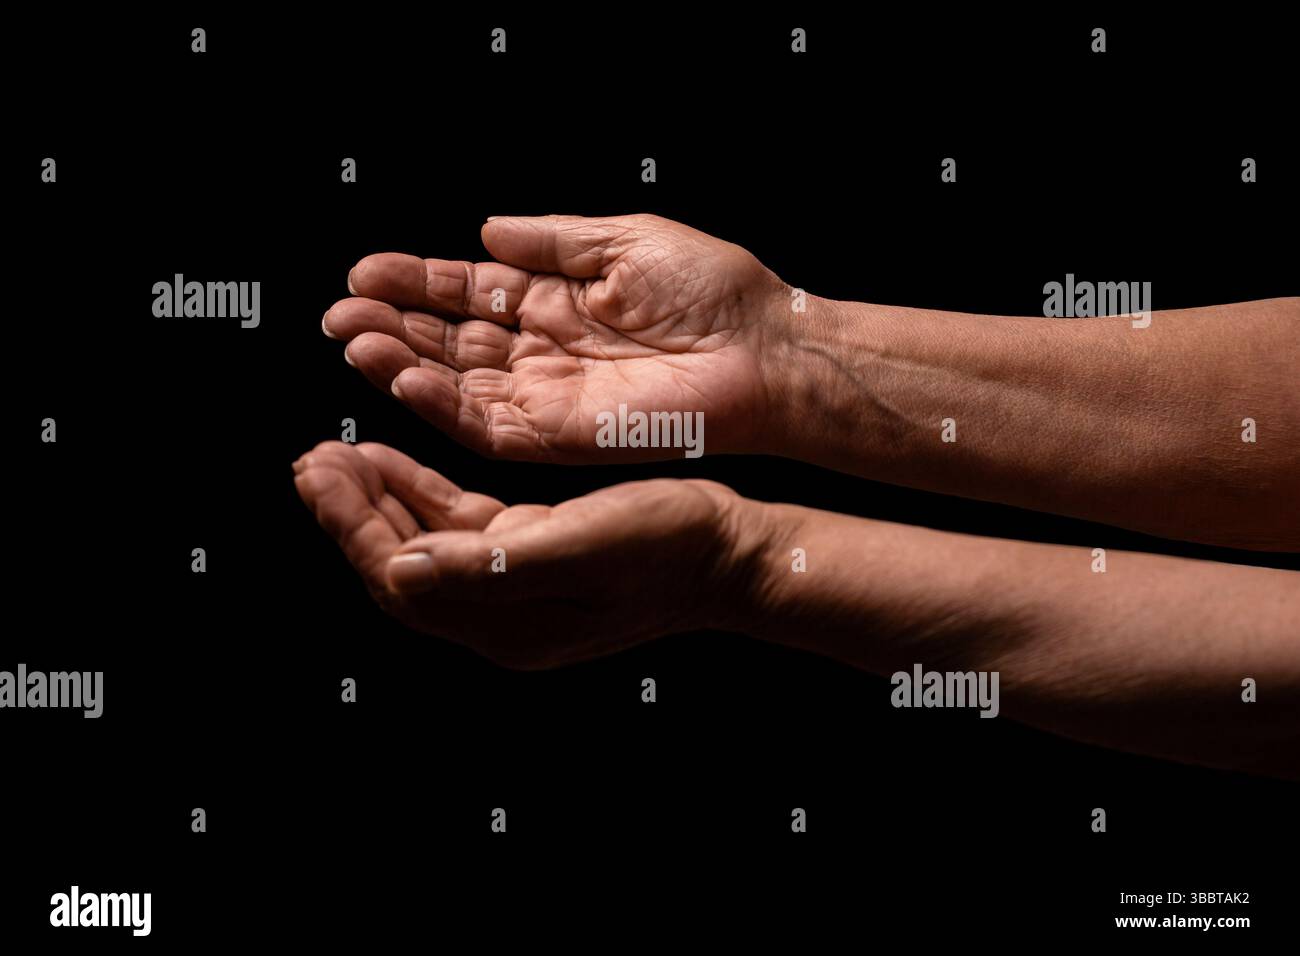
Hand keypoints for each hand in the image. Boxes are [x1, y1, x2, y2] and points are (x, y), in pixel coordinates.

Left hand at [292, 441, 760, 668]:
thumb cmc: (668, 550)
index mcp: (504, 621)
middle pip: (399, 564)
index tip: (318, 474)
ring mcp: (513, 583)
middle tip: (311, 460)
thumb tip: (403, 569)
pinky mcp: (530, 550)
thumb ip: (490, 565)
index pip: (401, 578)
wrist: (727, 552)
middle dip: (350, 513)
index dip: (352, 527)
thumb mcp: (579, 549)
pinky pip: (456, 524)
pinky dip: (419, 493)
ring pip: (421, 542)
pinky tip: (392, 462)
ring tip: (336, 455)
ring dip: (376, 500)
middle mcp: (499, 610)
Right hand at [321, 214, 790, 461]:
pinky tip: (404, 382)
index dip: (415, 282)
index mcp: (554, 299)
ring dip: (402, 367)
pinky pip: (487, 425)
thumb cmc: (713, 291)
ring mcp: (547, 395)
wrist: (763, 349)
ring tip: (356, 342)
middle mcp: (541, 349)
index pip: (466, 292)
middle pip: (448, 342)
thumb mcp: (624, 241)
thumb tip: (486, 229)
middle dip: (392, 325)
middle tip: (340, 312)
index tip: (365, 272)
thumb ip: (551, 241)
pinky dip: (443, 406)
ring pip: (456, 386)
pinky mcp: (559, 436)